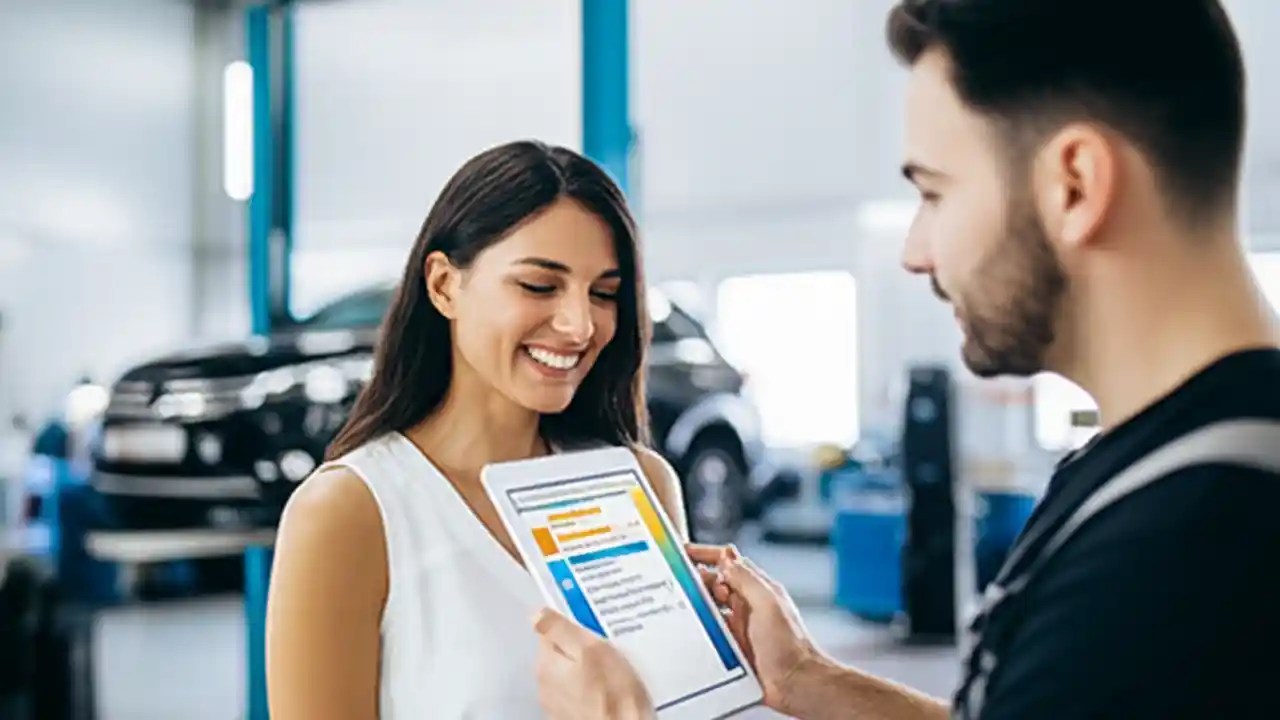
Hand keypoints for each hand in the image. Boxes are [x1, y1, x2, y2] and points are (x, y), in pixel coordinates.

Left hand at [532, 608, 654, 719]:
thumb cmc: (614, 696)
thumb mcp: (592, 650)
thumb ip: (560, 630)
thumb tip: (537, 614)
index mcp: (546, 663)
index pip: (551, 630)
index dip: (573, 624)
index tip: (594, 627)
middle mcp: (544, 684)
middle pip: (561, 653)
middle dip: (581, 648)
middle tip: (609, 650)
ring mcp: (556, 704)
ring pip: (570, 673)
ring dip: (586, 669)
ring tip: (613, 672)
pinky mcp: (569, 717)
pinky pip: (578, 693)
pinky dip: (590, 688)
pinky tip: (608, 691)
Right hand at [688, 544, 824, 714]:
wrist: (796, 685)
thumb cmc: (790, 646)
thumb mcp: (767, 604)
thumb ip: (746, 579)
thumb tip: (727, 557)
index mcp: (758, 590)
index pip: (730, 563)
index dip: (707, 554)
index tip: (685, 551)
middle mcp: (748, 605)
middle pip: (716, 583)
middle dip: (698, 579)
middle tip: (680, 581)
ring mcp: (739, 627)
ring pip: (710, 607)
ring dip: (697, 603)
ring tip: (682, 603)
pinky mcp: (732, 647)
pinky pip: (710, 631)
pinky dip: (699, 627)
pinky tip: (690, 629)